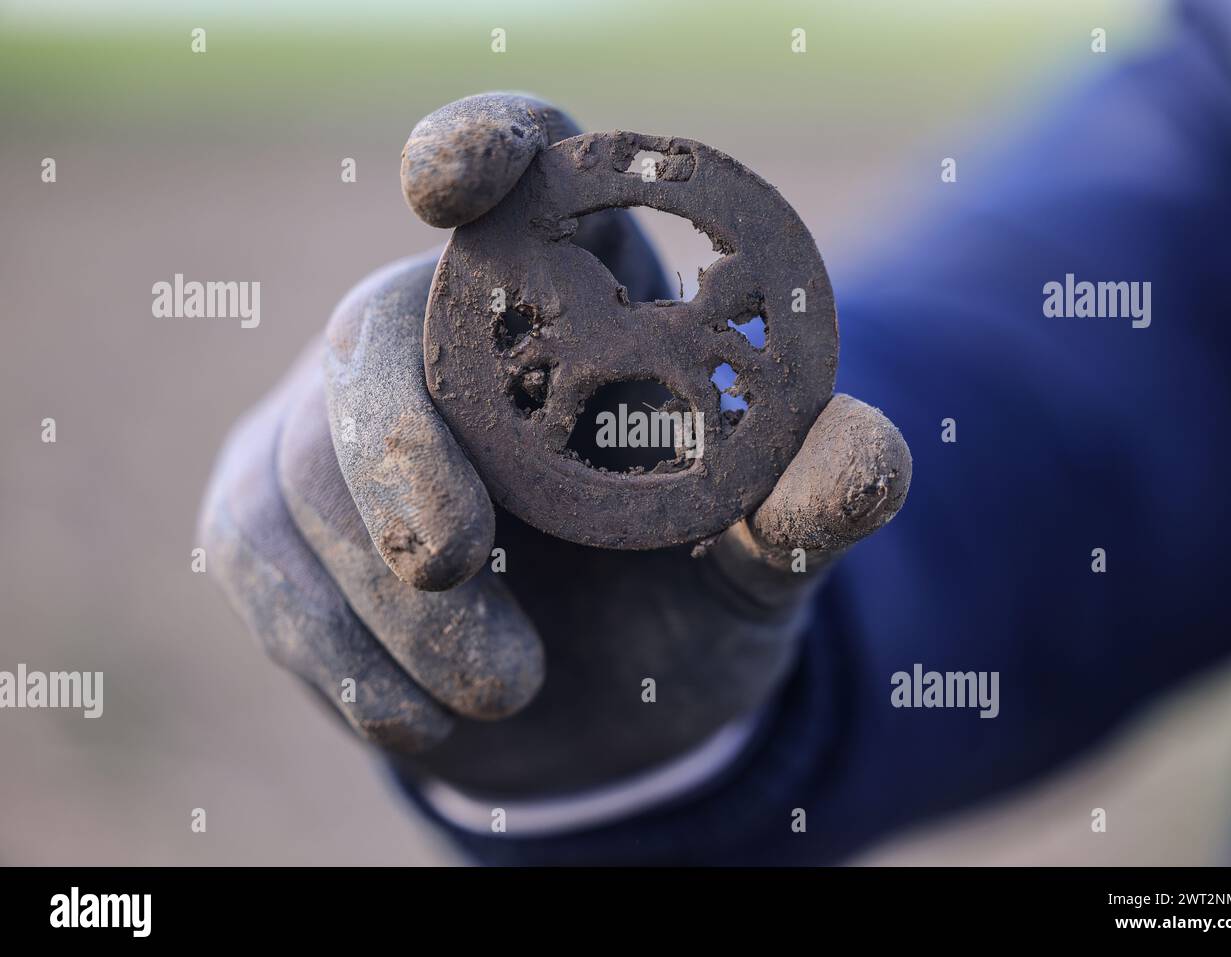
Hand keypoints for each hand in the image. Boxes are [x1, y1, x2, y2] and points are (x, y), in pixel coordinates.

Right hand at [199, 93, 910, 796]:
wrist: (609, 712)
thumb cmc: (688, 592)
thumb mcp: (764, 555)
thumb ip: (804, 504)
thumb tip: (871, 460)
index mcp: (573, 294)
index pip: (519, 171)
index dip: (474, 147)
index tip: (449, 184)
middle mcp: (439, 339)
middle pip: (372, 335)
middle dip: (399, 450)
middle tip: (448, 558)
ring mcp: (340, 427)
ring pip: (305, 468)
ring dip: (395, 600)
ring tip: (503, 689)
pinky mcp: (274, 521)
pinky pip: (257, 562)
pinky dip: (336, 651)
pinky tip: (419, 717)